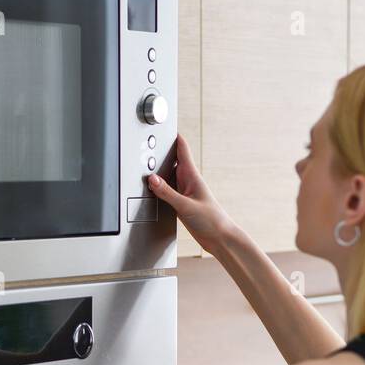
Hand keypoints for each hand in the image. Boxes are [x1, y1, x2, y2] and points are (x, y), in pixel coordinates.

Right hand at [148, 133, 237, 251]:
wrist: (219, 238)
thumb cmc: (211, 220)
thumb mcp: (185, 205)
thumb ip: (167, 192)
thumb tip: (152, 179)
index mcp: (192, 175)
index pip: (182, 148)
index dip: (173, 135)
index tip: (164, 125)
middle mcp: (188, 180)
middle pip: (171, 160)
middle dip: (160, 154)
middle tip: (145, 149)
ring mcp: (184, 191)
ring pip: (168, 176)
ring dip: (158, 173)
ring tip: (146, 171)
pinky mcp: (182, 202)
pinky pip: (167, 190)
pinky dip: (159, 188)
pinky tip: (153, 192)